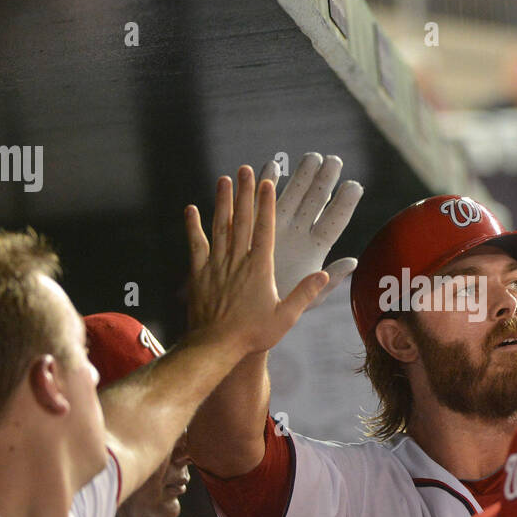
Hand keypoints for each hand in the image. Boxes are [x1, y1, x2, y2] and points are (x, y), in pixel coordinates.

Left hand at [184, 173, 327, 355]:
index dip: (266, 204)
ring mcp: (216, 266)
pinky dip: (193, 227)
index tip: (267, 182)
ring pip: (219, 227)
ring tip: (223, 179)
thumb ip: (306, 294)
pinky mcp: (199, 274)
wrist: (215, 347)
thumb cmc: (252, 334)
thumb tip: (325, 273)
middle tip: (245, 169)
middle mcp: (237, 261)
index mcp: (259, 269)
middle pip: (241, 220)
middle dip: (244, 193)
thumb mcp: (285, 317)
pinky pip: (196, 245)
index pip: (264, 229)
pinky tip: (191, 209)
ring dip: (221, 202)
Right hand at [259, 153, 362, 310]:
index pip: (335, 221)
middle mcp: (299, 232)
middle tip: (334, 161)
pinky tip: (273, 165)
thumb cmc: (280, 309)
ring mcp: (278, 224)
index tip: (355, 186)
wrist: (243, 311)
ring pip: (293, 193)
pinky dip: (267, 182)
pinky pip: (262, 197)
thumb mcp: (308, 300)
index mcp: (315, 248)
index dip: (345, 204)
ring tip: (311, 157)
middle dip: (325, 180)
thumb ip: (329, 281)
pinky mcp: (256, 222)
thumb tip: (353, 262)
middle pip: (315, 200)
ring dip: (301, 174)